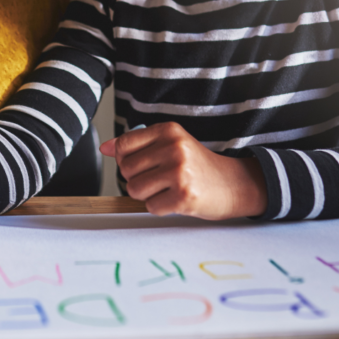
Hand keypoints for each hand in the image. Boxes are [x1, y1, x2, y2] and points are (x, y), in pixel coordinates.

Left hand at [100, 122, 267, 219]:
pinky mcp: (184, 196)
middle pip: (126, 169)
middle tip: (157, 179)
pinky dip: (159, 207)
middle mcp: (174, 147)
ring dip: (147, 195)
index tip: (139, 164)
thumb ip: (137, 144)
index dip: (124, 159)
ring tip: (166, 189)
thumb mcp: (169, 145)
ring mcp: (179, 172)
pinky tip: (175, 199)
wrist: (233, 184)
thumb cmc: (196, 165)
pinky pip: (151, 206)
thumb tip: (105, 148)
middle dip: (136, 179)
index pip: (123, 144)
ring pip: (134, 189)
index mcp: (168, 131)